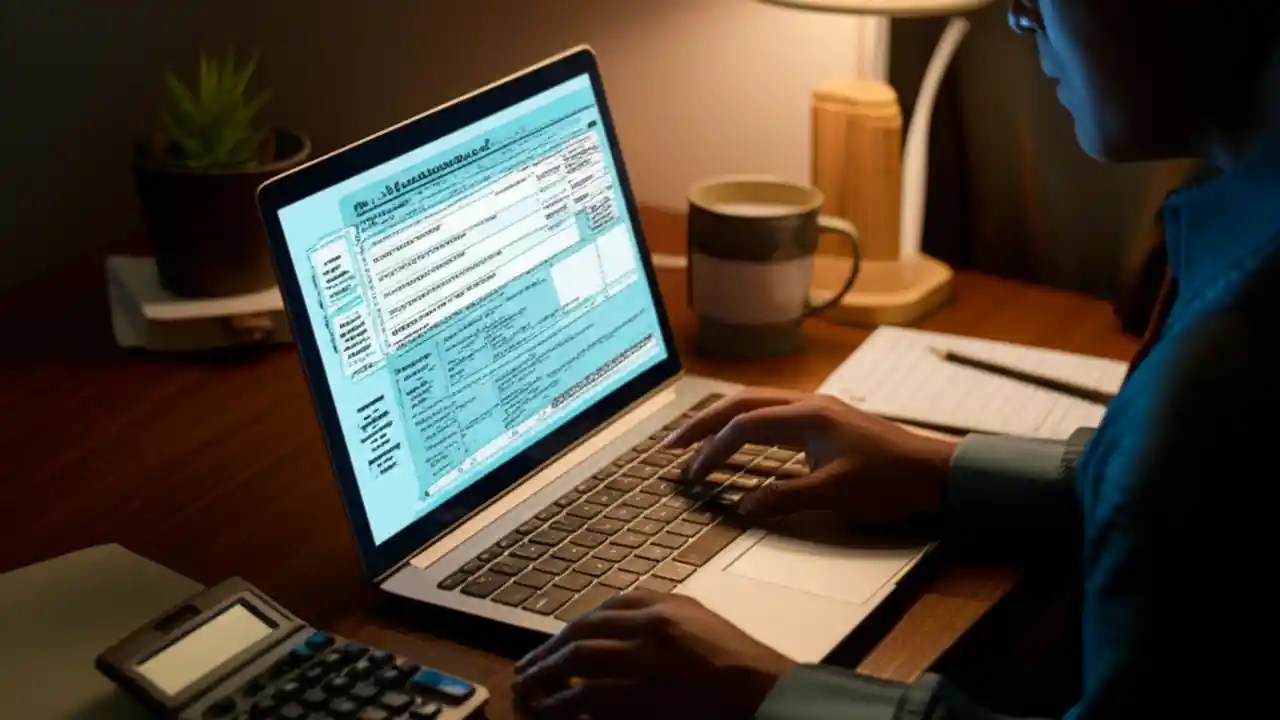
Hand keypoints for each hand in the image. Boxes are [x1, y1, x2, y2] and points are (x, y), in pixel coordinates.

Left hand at [513, 591, 795, 719]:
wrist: (766, 695)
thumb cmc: (740, 663)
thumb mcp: (700, 621)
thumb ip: (660, 616)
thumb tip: (615, 626)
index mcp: (664, 605)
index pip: (603, 609)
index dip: (572, 627)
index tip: (555, 641)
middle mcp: (649, 627)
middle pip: (582, 633)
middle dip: (548, 651)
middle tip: (527, 668)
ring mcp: (643, 664)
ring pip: (578, 663)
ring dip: (546, 677)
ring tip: (529, 690)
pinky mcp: (640, 700)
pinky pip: (588, 700)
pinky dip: (564, 706)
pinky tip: (551, 713)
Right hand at [666, 388, 955, 524]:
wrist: (938, 473)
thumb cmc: (890, 481)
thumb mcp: (834, 495)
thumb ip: (783, 499)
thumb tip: (741, 507)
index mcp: (807, 415)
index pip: (744, 426)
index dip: (713, 450)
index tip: (692, 474)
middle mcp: (809, 404)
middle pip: (742, 404)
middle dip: (703, 424)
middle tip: (671, 445)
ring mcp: (818, 410)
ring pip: (757, 405)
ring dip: (723, 421)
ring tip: (694, 440)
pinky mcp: (826, 422)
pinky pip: (773, 414)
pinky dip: (746, 424)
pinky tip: (739, 439)